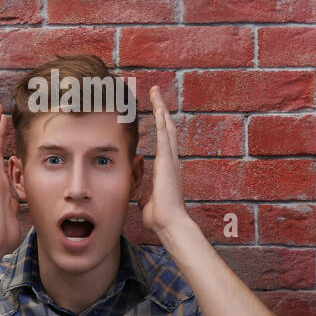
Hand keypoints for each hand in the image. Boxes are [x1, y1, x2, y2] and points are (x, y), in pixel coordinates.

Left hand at [139, 85, 191, 237]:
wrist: (170, 224)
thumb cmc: (161, 218)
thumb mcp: (149, 203)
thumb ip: (147, 196)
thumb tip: (143, 198)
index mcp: (167, 169)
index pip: (164, 141)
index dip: (160, 125)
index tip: (156, 111)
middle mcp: (172, 161)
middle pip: (168, 129)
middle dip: (161, 110)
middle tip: (156, 92)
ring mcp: (171, 160)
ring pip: (167, 128)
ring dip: (161, 109)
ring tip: (155, 92)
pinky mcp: (167, 162)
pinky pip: (165, 137)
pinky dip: (162, 121)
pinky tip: (158, 108)